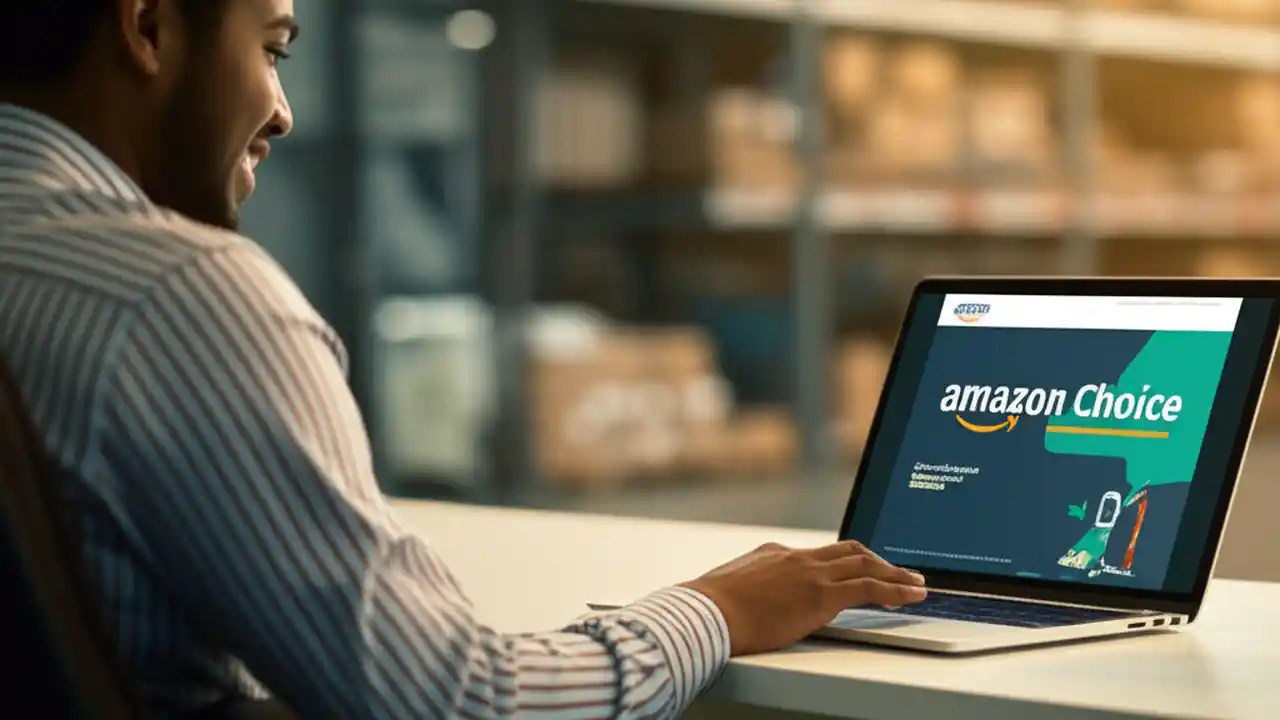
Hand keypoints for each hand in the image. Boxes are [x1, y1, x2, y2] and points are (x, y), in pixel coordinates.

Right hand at [681, 540, 926, 655]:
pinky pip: (870, 588)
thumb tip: (745, 601)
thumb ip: (749, 589)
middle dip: (876, 560)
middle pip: (848, 550)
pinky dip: (896, 590)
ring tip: (916, 583)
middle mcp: (797, 557)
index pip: (817, 555)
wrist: (706, 613)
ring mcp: (811, 573)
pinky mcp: (822, 595)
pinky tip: (913, 596)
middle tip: (896, 570)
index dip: (841, 562)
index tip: (853, 570)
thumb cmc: (709, 609)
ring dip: (895, 574)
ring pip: (865, 564)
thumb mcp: (730, 589)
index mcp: (774, 554)